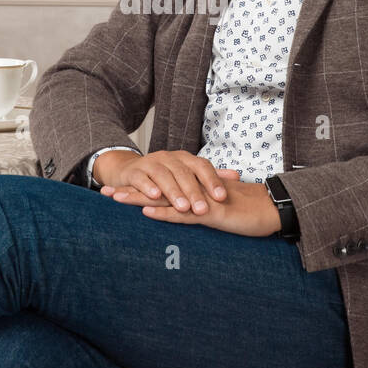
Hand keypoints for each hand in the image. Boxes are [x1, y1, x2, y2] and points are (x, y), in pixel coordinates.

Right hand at [95, 149, 236, 214]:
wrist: (130, 171)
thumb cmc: (164, 176)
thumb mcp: (187, 175)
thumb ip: (210, 176)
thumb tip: (237, 176)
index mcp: (184, 158)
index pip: (202, 166)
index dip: (212, 181)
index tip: (222, 198)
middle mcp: (169, 158)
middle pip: (183, 173)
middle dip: (194, 192)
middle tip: (203, 210)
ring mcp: (150, 163)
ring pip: (163, 175)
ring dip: (173, 192)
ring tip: (183, 207)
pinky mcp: (134, 172)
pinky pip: (141, 178)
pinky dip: (147, 187)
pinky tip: (155, 196)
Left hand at [105, 175, 282, 237]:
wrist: (273, 209)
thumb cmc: (250, 212)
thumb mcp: (221, 212)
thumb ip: (204, 211)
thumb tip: (191, 215)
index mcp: (194, 192)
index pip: (162, 189)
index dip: (140, 190)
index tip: (117, 192)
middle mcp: (194, 193)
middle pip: (156, 190)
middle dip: (129, 192)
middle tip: (103, 193)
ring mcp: (201, 201)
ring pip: (164, 199)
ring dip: (138, 199)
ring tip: (115, 199)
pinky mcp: (211, 212)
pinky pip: (183, 213)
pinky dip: (164, 212)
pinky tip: (146, 211)